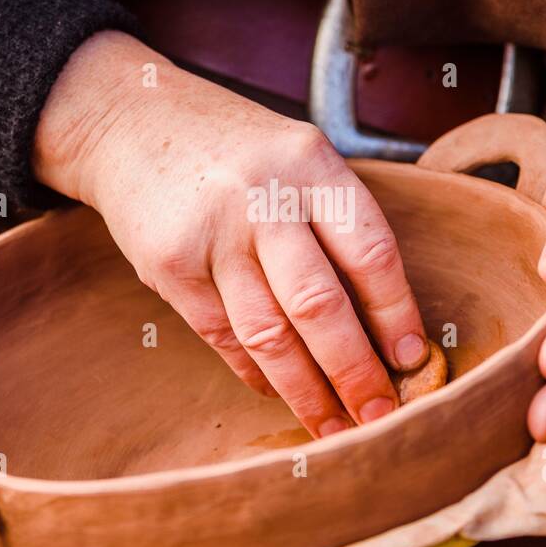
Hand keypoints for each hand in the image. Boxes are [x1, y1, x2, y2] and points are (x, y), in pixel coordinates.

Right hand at [32, 31, 428, 437]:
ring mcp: (212, 234)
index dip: (396, 315)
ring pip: (269, 335)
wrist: (133, 119)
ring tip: (334, 427)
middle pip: (320, 306)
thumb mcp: (297, 158)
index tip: (412, 362)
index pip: (370, 252)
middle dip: (355, 373)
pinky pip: (223, 337)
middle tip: (380, 417)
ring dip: (306, 392)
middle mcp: (263, 198)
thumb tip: (382, 326)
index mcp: (312, 164)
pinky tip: (276, 390)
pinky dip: (254, 373)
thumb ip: (336, 225)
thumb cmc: (235, 149)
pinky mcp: (170, 267)